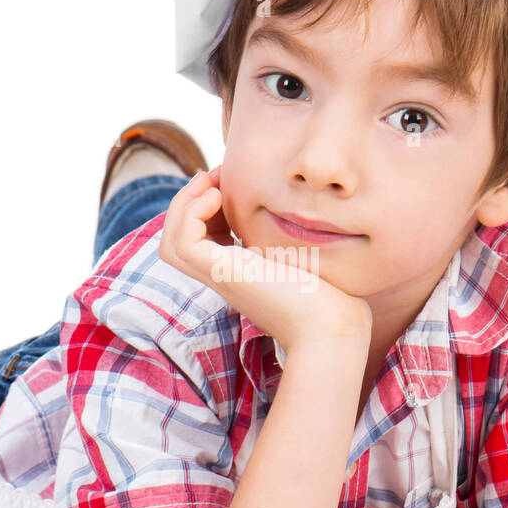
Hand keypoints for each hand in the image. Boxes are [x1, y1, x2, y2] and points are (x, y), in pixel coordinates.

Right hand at [158, 167, 372, 353]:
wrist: (334, 330)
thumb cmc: (335, 301)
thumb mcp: (312, 258)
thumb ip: (304, 241)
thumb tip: (318, 215)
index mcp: (242, 273)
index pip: (204, 240)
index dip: (209, 208)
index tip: (231, 184)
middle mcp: (225, 276)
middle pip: (178, 242)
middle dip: (190, 202)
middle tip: (216, 177)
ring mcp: (221, 277)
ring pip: (171, 243)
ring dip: (183, 205)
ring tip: (210, 182)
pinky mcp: (224, 274)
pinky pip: (182, 243)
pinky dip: (190, 213)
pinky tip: (219, 197)